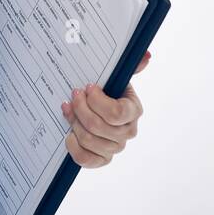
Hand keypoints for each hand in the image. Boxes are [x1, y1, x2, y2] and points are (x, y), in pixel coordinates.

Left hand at [60, 49, 150, 167]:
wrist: (92, 109)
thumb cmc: (104, 92)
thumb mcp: (115, 77)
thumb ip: (130, 66)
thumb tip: (145, 55)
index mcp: (133, 111)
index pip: (117, 113)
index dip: (96, 101)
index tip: (86, 87)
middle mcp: (127, 132)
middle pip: (98, 126)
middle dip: (80, 109)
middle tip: (72, 97)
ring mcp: (115, 147)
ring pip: (89, 140)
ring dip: (74, 123)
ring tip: (67, 110)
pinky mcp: (101, 159)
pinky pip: (85, 159)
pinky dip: (73, 145)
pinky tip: (69, 133)